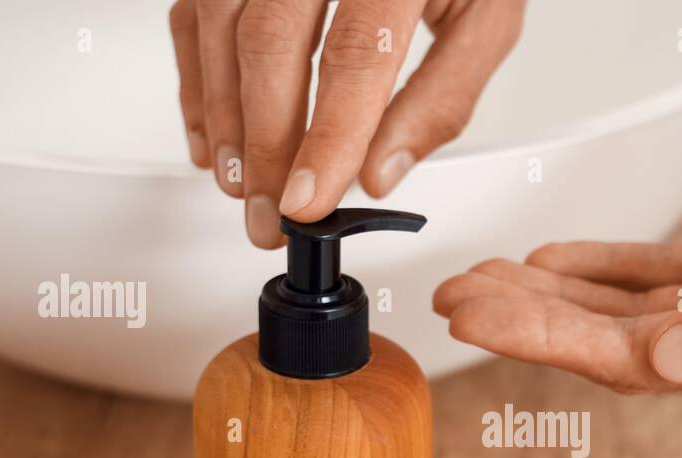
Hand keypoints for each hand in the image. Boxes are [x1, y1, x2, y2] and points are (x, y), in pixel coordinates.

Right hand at [170, 0, 523, 247]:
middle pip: (271, 40)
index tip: (308, 200)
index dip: (326, 137)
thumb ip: (440, 98)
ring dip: (222, 116)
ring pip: (218, 21)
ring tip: (240, 183)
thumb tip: (379, 173)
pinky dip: (197, 76)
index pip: (355, 53)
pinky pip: (195, 7)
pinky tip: (212, 131)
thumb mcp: (485, 17)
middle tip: (271, 212)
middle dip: (264, 144)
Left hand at [433, 58, 681, 392]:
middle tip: (455, 298)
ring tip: (489, 282)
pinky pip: (671, 277)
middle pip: (622, 345)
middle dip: (534, 324)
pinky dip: (611, 270)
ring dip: (560, 300)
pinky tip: (563, 262)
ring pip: (637, 314)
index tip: (475, 319)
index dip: (547, 341)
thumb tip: (675, 363)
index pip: (638, 357)